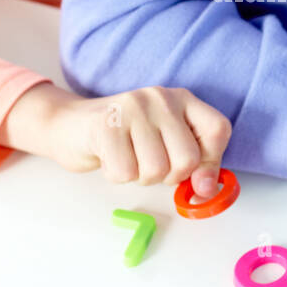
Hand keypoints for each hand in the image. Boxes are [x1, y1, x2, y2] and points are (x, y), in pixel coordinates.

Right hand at [0, 82, 231, 196]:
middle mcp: (160, 97)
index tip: (196, 179)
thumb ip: (193, 162)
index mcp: (181, 99)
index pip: (217, 130)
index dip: (211, 162)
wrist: (69, 125)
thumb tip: (207, 189)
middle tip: (147, 163)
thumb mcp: (165, 143)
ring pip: (156, 170)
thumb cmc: (124, 139)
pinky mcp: (105, 125)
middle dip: (168, 176)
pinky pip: (125, 173)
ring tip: (126, 157)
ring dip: (139, 177)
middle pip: (187, 160)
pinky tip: (109, 157)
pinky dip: (116, 175)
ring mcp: (132, 107)